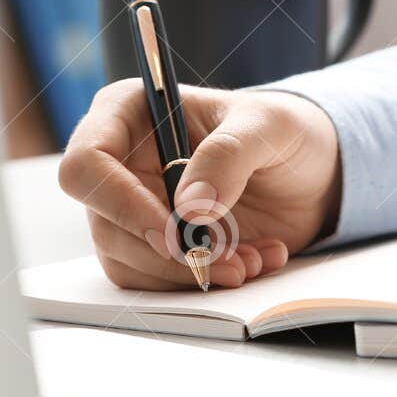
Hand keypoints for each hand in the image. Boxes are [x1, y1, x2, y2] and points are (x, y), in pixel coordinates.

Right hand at [58, 81, 341, 289]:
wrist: (309, 172)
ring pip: (127, 262)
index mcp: (127, 114)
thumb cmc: (281, 131)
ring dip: (191, 273)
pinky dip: (203, 281)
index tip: (175, 231)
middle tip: (231, 260)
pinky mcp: (152, 246)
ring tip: (252, 259)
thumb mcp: (269, 126)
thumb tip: (188, 209)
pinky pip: (156, 281)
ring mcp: (132, 208)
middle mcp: (119, 164)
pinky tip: (252, 261)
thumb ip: (229, 155)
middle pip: (105, 225)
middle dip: (170, 253)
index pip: (87, 165)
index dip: (121, 203)